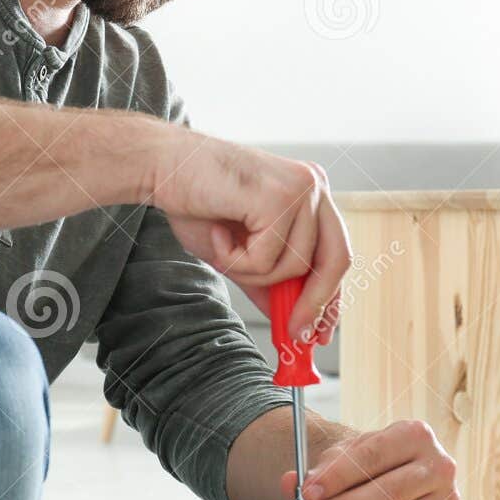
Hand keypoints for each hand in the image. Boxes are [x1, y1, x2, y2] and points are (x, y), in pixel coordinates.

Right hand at [149, 129, 349, 341]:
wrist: (162, 166)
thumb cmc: (196, 201)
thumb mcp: (239, 250)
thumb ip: (268, 278)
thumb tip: (289, 319)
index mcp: (311, 193)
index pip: (336, 252)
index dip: (331, 297)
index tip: (319, 333)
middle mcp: (314, 185)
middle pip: (336, 259)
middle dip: (314, 303)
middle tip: (293, 333)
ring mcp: (300, 188)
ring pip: (294, 266)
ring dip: (251, 271)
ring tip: (222, 244)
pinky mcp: (279, 196)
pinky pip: (267, 258)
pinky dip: (236, 259)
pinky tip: (218, 232)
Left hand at [283, 420, 458, 499]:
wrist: (397, 476)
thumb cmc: (371, 465)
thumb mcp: (344, 457)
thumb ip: (317, 469)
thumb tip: (291, 484)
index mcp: (415, 434)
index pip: (373, 455)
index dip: (338, 476)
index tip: (310, 492)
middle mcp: (439, 464)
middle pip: (388, 491)